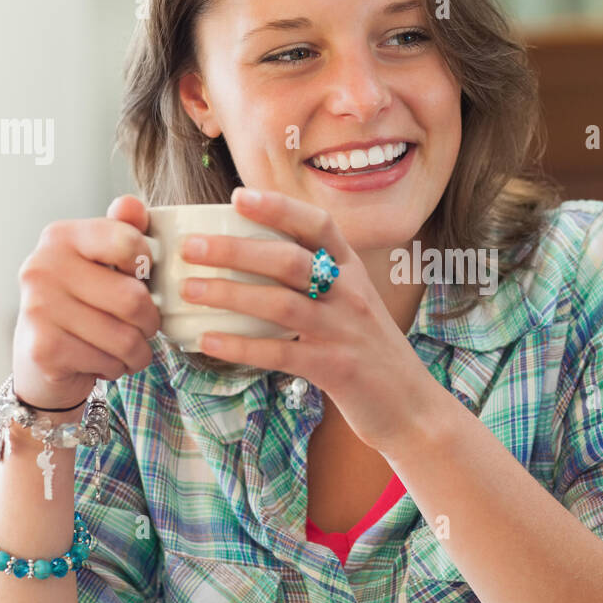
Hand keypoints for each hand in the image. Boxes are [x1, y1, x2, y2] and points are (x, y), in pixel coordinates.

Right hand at [11, 195, 161, 411]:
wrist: (40, 359)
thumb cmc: (83, 302)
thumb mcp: (103, 261)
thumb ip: (123, 230)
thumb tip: (132, 205)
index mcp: (60, 237)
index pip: (127, 241)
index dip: (147, 266)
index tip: (141, 277)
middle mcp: (42, 267)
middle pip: (133, 299)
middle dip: (150, 322)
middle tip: (144, 326)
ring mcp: (38, 309)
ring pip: (125, 337)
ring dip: (137, 350)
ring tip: (127, 347)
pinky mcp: (44, 349)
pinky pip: (109, 362)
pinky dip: (117, 367)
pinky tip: (103, 360)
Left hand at [178, 186, 435, 453]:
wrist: (412, 406)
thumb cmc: (371, 352)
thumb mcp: (354, 305)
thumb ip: (318, 282)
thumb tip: (255, 261)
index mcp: (354, 272)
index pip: (318, 225)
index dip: (278, 207)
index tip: (238, 196)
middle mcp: (351, 295)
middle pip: (289, 260)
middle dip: (236, 249)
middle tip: (191, 246)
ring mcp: (343, 332)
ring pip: (281, 304)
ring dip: (230, 294)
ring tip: (190, 290)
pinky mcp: (334, 368)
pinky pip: (279, 353)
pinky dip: (240, 347)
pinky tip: (208, 341)